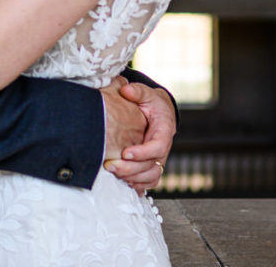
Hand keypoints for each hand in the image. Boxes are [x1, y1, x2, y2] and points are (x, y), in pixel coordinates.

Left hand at [105, 79, 176, 193]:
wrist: (158, 112)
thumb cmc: (151, 103)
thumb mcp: (146, 93)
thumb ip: (137, 91)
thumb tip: (126, 90)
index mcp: (164, 131)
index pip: (158, 146)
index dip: (143, 152)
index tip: (126, 153)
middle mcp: (163, 148)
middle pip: (152, 166)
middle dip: (131, 169)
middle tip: (111, 166)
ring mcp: (159, 159)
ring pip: (151, 177)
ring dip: (133, 178)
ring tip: (114, 173)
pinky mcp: (152, 166)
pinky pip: (149, 181)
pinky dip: (138, 185)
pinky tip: (122, 182)